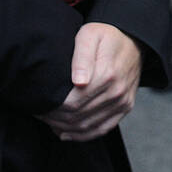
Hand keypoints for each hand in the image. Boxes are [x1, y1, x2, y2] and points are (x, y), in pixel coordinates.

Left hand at [37, 23, 141, 141]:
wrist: (133, 39)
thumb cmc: (106, 35)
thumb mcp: (90, 35)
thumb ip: (82, 56)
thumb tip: (78, 82)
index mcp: (107, 74)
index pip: (73, 102)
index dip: (53, 107)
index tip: (38, 104)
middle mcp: (117, 91)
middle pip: (79, 117)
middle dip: (55, 119)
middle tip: (39, 113)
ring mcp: (123, 101)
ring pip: (88, 127)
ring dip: (65, 129)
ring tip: (48, 122)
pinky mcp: (126, 106)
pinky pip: (103, 129)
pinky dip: (83, 136)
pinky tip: (66, 133)